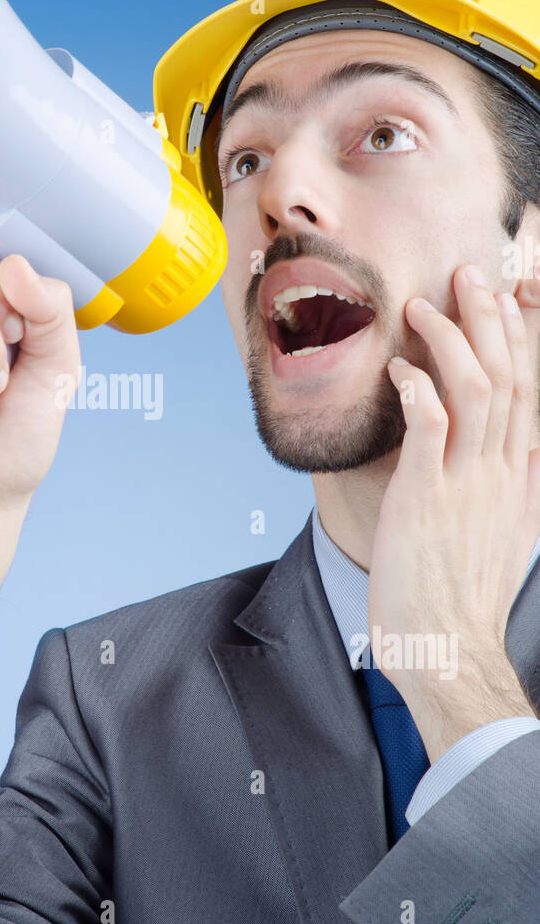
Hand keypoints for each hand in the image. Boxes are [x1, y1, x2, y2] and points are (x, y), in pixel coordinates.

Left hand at [368, 264, 539, 761]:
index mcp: (520, 476)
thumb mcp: (497, 533)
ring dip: (450, 339)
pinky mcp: (428, 496)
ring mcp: (467, 482)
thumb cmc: (459, 596)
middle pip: (511, 374)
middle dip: (490, 317)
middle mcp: (502, 471)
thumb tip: (491, 453)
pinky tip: (398, 368)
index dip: (517, 337)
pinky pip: (430, 423)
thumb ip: (498, 487)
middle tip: (466, 275)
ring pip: (477, 387)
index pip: (530, 388)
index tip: (502, 297)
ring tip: (421, 305)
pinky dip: (417, 387)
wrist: (449, 648)